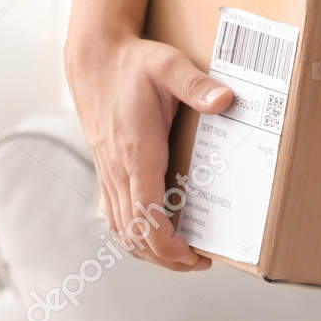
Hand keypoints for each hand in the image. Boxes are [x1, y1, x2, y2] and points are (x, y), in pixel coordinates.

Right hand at [66, 35, 232, 270]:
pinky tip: (151, 237)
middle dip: (165, 257)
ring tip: (180, 257)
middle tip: (199, 262)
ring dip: (148, 250)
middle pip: (134, 232)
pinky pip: (113, 215)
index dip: (166, 245)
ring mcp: (109, 172)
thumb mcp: (168, 65)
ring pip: (121, 228)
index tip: (193, 255)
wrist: (94, 58)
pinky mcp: (107, 170)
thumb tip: (226, 99)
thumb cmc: (132, 64)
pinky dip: (132, 235)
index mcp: (137, 152)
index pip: (145, 214)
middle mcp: (118, 169)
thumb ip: (197, 85)